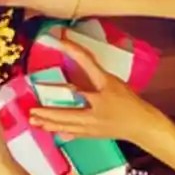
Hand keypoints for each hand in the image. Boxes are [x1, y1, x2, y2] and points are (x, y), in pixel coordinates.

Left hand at [29, 39, 174, 146]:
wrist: (143, 126)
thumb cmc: (130, 103)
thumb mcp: (113, 83)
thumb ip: (92, 72)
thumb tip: (74, 64)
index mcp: (102, 93)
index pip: (87, 67)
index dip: (75, 51)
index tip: (62, 40)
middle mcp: (93, 112)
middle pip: (65, 113)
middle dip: (47, 112)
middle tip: (31, 111)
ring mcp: (91, 127)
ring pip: (66, 126)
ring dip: (49, 123)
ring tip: (35, 121)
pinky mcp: (92, 134)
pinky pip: (73, 133)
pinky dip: (61, 131)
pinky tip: (55, 132)